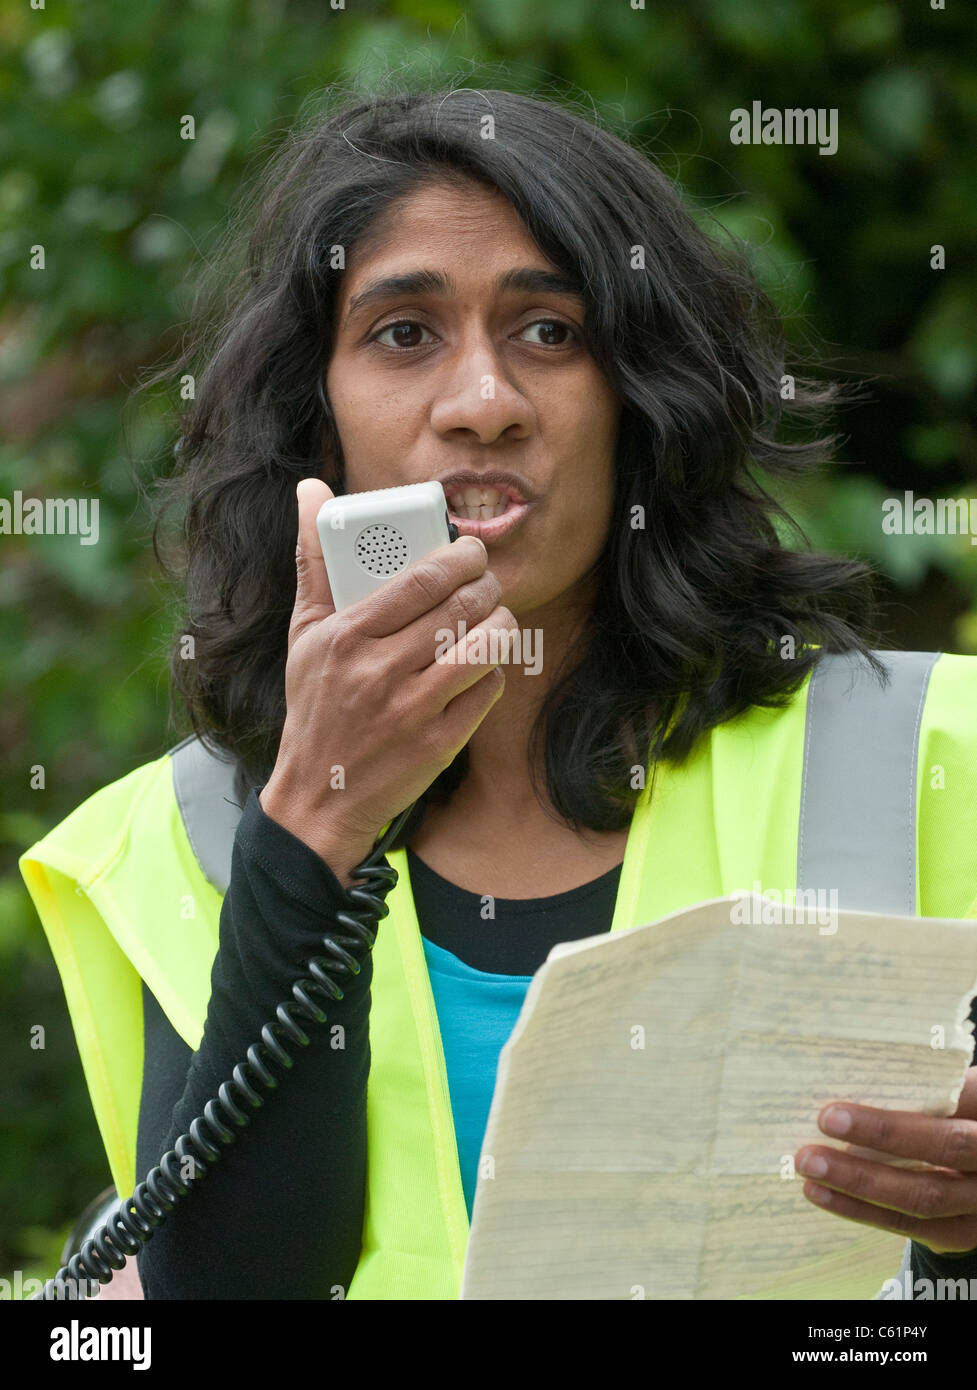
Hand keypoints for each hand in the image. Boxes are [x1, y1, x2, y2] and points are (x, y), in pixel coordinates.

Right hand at [259, 478, 516, 881]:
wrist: (318, 797)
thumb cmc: (314, 706)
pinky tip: (479, 666)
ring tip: (492, 619)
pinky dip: (492, 671)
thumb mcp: (303, 633)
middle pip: (461, 609)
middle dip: (486, 586)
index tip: (470, 549)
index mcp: (346, 637)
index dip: (459, 558)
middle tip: (486, 582)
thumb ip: (313, 561)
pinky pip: (488, 691)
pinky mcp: (439, 744)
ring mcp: (413, 711)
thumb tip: (310, 490)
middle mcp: (380, 672)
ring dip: (501, 625)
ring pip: (485, 647)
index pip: (421, 581)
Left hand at [794, 1065, 976, 1254]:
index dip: (902, 1106)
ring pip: (925, 1194)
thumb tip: (837, 1080)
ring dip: (860, 1181)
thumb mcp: (945, 1099)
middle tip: (823, 1123)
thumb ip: (914, 1091)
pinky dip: (862, 1210)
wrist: (975, 1173)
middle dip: (881, 1135)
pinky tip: (824, 1195)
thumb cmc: (946, 1118)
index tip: (837, 1108)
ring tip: (810, 1165)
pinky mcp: (961, 1232)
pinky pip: (911, 1226)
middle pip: (945, 1146)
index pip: (954, 1101)